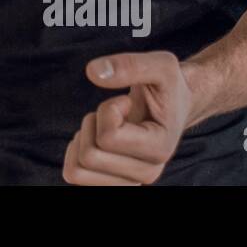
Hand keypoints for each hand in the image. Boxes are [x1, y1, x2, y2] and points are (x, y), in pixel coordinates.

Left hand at [61, 51, 193, 184]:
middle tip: (113, 113)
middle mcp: (147, 173)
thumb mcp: (160, 64)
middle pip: (89, 156)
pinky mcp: (113, 182)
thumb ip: (130, 65)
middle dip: (92, 124)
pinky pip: (74, 174)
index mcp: (160, 149)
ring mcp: (129, 181)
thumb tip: (92, 72)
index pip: (108, 137)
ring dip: (83, 139)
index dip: (108, 109)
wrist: (172, 106)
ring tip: (105, 126)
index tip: (125, 101)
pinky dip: (75, 152)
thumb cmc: (166, 86)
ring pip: (77, 171)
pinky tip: (95, 139)